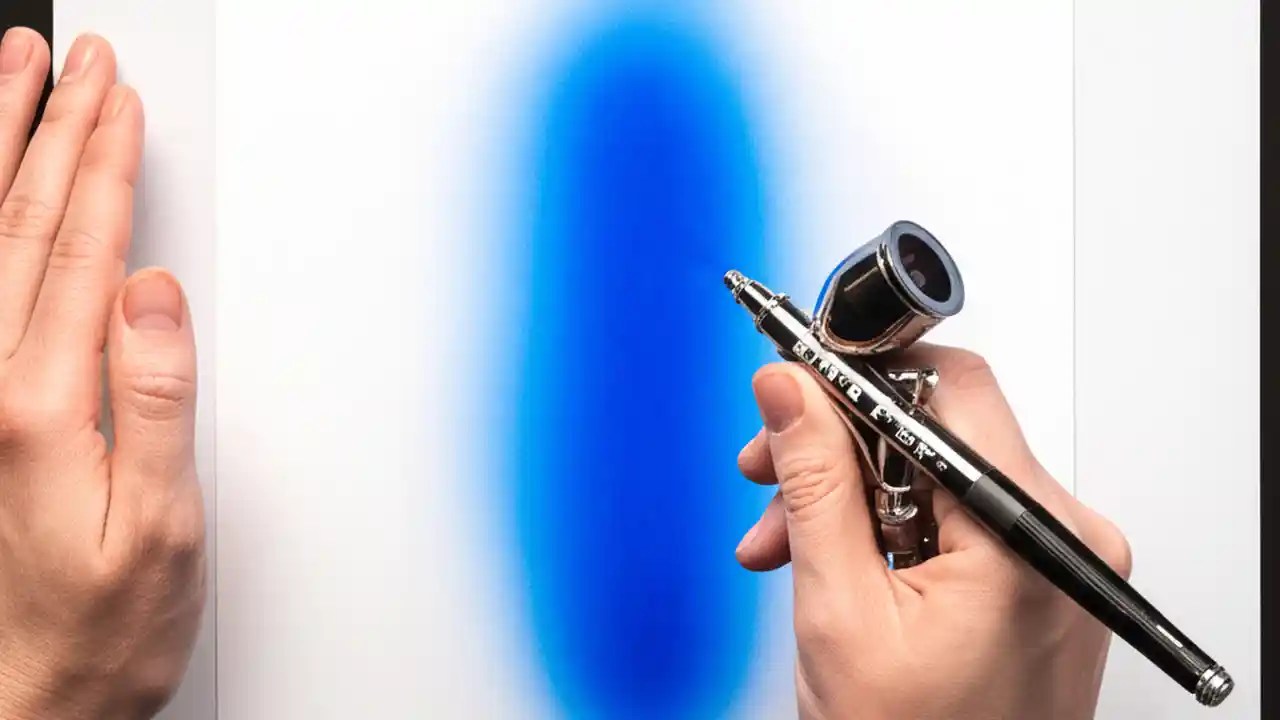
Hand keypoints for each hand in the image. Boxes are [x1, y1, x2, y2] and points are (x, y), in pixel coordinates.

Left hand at [0, 30, 204, 718]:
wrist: (30, 700)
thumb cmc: (101, 628)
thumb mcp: (160, 529)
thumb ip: (154, 404)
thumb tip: (154, 298)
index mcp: (44, 405)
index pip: (81, 250)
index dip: (102, 166)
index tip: (117, 101)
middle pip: (20, 225)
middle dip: (50, 129)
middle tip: (69, 60)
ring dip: (0, 154)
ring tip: (11, 82)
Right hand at [736, 346, 1131, 719]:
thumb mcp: (839, 610)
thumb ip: (816, 483)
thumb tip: (790, 389)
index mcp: (1028, 539)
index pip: (947, 390)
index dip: (858, 374)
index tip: (793, 379)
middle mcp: (1063, 538)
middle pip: (937, 428)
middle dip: (837, 446)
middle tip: (769, 471)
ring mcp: (1055, 560)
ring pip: (934, 471)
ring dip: (850, 493)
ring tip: (786, 544)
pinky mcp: (1037, 578)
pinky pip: (952, 515)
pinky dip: (887, 527)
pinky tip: (834, 559)